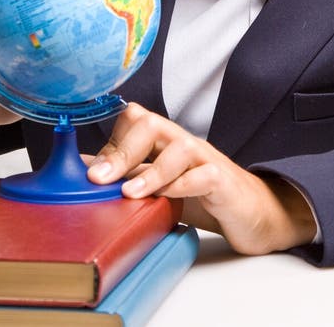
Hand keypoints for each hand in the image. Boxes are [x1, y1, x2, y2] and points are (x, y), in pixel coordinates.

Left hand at [87, 103, 315, 254]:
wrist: (251, 213)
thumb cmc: (201, 196)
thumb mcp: (159, 186)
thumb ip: (129, 176)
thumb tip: (82, 172)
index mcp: (163, 142)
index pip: (133, 120)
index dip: (110, 141)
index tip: (91, 173)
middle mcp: (182, 143)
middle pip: (150, 123)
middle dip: (122, 150)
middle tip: (100, 179)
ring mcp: (205, 159)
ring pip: (177, 147)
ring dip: (150, 171)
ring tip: (129, 194)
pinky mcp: (224, 181)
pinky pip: (204, 175)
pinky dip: (183, 185)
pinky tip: (167, 200)